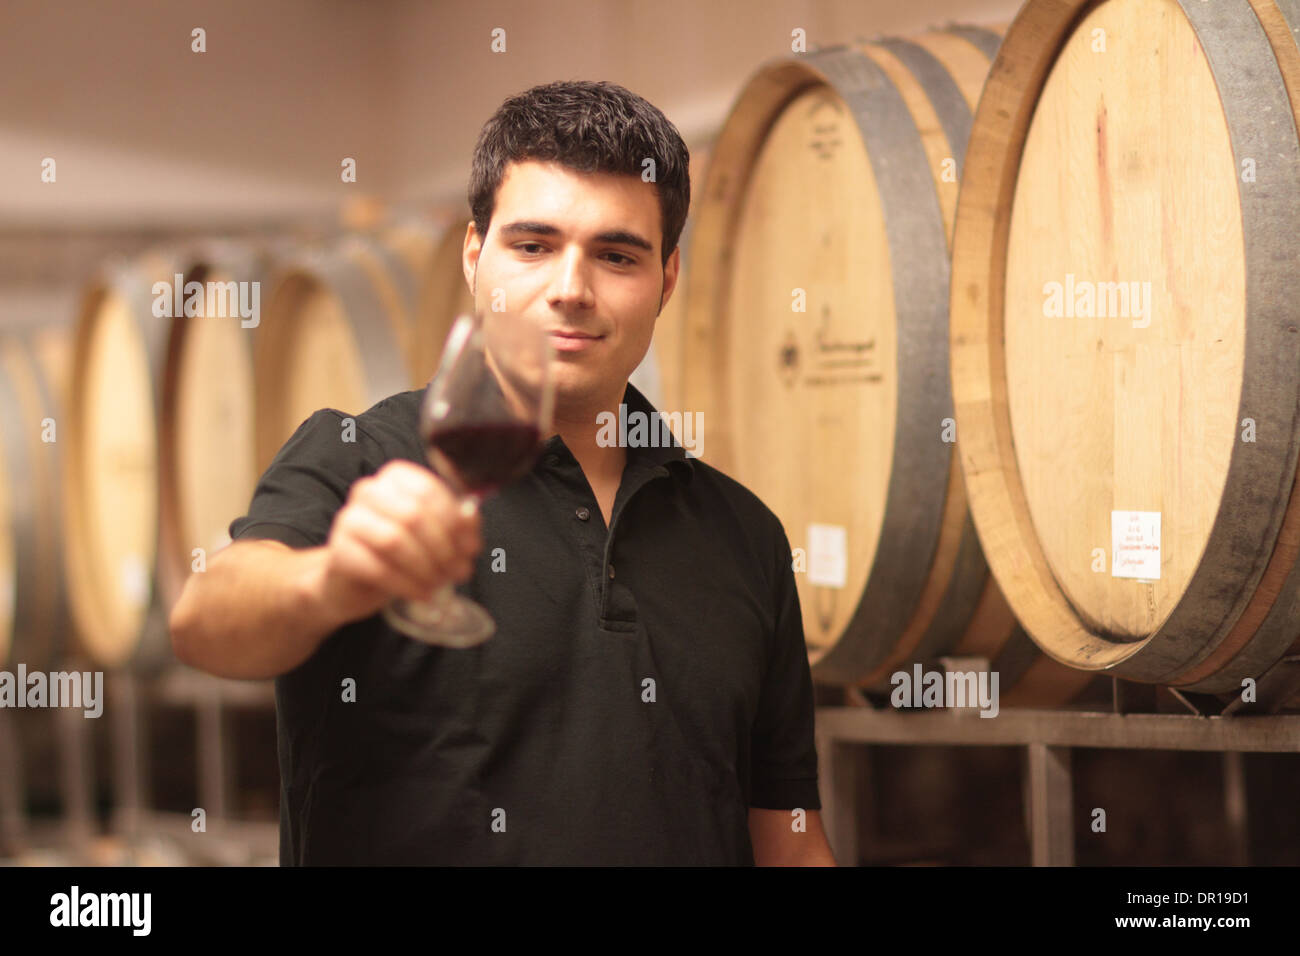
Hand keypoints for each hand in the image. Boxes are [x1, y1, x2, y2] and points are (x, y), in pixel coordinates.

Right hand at [315, 459, 482, 622]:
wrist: (356, 581)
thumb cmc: (401, 552)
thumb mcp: (434, 535)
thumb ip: (456, 524)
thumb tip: (471, 522)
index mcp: (395, 478)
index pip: (428, 491)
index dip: (455, 522)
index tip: (471, 549)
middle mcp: (368, 491)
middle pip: (413, 515)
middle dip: (442, 549)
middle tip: (457, 572)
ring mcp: (349, 520)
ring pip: (394, 540)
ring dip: (425, 568)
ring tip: (438, 585)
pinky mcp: (339, 552)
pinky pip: (377, 568)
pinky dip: (406, 585)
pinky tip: (421, 594)